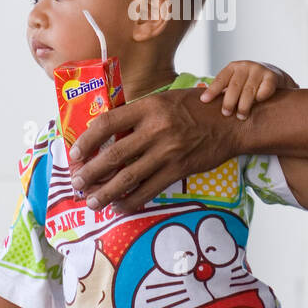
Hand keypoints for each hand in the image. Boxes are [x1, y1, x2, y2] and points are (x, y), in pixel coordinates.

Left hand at [67, 87, 243, 214]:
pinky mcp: (179, 169)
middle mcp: (156, 129)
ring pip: (128, 177)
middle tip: (76, 183)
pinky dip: (132, 201)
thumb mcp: (164, 101)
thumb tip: (109, 133)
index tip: (75, 153)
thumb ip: (139, 115)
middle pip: (114, 154)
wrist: (231, 122)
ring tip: (92, 202)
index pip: (108, 123)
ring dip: (106, 192)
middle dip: (90, 172)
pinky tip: (120, 206)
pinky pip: (149, 190)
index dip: (87, 140)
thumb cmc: (196, 108)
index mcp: (148, 107)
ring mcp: (168, 151)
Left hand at [199, 61, 298, 118]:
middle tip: (226, 114)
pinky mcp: (272, 76)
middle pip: (234, 85)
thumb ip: (224, 90)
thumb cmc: (249, 83)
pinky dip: (261, 97)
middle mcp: (245, 66)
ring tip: (241, 116)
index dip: (212, 90)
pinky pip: (265, 89)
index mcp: (233, 67)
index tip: (204, 101)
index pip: (220, 79)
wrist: (274, 76)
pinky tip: (258, 103)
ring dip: (244, 104)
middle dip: (229, 101)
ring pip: (249, 90)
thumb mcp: (236, 81)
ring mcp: (259, 70)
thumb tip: (205, 105)